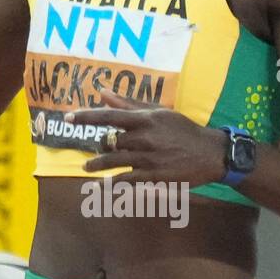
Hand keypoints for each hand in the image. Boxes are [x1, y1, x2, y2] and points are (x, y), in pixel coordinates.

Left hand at [66, 88, 227, 186]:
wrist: (210, 153)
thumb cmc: (183, 130)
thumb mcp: (159, 113)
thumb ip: (129, 104)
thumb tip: (102, 92)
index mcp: (145, 119)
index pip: (109, 116)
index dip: (86, 117)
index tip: (68, 117)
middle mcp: (144, 138)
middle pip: (109, 141)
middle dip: (100, 146)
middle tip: (95, 150)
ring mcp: (148, 159)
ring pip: (113, 162)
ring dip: (96, 165)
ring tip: (86, 168)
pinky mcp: (153, 176)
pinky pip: (125, 181)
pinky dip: (110, 184)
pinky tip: (100, 186)